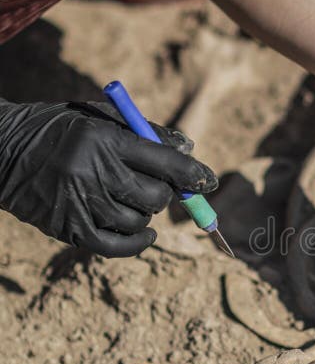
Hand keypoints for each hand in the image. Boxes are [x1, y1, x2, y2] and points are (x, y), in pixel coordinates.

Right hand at [0, 100, 217, 256]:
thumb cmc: (58, 129)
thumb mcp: (98, 117)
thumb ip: (145, 131)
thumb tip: (189, 150)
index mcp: (102, 140)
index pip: (164, 161)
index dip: (193, 173)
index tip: (208, 181)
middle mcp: (91, 172)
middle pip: (155, 196)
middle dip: (164, 193)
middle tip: (155, 185)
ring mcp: (79, 204)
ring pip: (138, 220)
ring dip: (145, 213)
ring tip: (129, 198)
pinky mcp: (69, 228)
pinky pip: (117, 246)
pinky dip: (138, 242)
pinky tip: (146, 233)